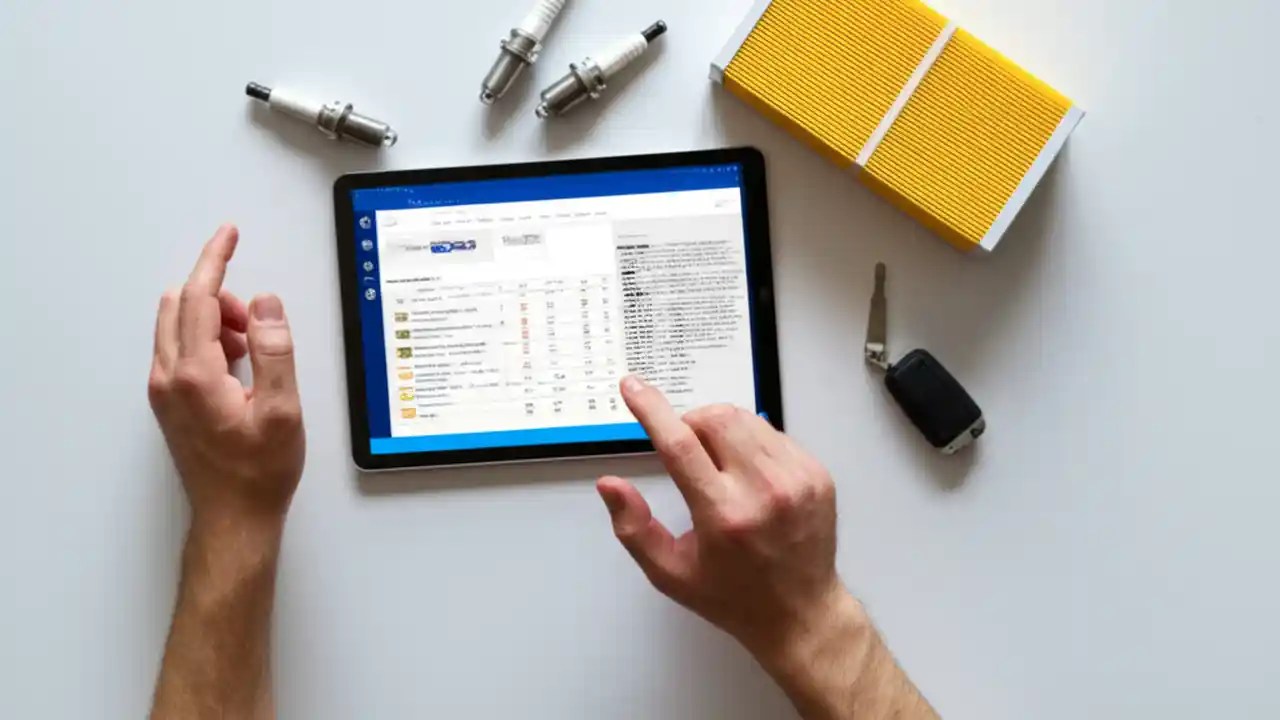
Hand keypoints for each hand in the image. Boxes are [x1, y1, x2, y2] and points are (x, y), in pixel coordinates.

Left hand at [147, 225, 304, 527]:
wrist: (234, 517)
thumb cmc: (259, 472)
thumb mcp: (283, 409)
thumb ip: (275, 349)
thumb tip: (266, 303)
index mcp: (194, 374)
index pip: (200, 297)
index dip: (216, 260)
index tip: (230, 235)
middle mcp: (169, 377)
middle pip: (182, 305)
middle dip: (221, 295)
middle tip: (260, 319)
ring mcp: (164, 390)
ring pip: (179, 326)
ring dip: (216, 319)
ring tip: (255, 349)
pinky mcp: (170, 402)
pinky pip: (181, 349)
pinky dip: (209, 341)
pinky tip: (240, 366)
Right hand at [598, 376, 853, 664]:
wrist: (801, 613)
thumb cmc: (732, 596)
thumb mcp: (669, 573)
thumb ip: (633, 527)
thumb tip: (609, 484)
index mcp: (723, 516)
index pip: (680, 446)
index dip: (651, 410)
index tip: (632, 386)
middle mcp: (764, 492)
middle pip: (715, 419)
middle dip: (690, 423)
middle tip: (685, 451)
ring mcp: (797, 479)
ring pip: (745, 418)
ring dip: (720, 429)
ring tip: (718, 466)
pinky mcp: (817, 474)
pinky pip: (773, 433)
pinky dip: (751, 442)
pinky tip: (748, 474)